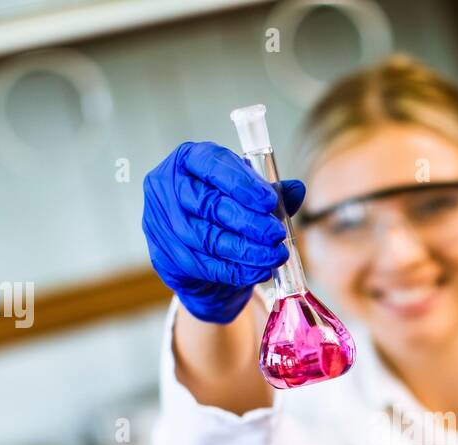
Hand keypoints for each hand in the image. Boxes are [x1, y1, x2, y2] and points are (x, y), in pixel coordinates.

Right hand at [142, 141, 305, 322]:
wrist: (197, 255)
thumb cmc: (221, 215)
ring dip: (246, 251)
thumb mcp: (245, 196)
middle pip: (209, 205)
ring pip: (208, 239)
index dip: (242, 183)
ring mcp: (161, 223)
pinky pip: (205, 266)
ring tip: (275, 256)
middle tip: (277, 234)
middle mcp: (166, 187)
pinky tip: (260, 270)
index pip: (212, 165)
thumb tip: (296, 189)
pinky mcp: (165, 257)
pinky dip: (236, 270)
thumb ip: (269, 192)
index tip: (269, 201)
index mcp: (187, 160)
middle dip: (248, 222)